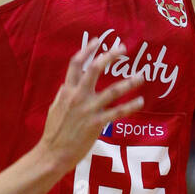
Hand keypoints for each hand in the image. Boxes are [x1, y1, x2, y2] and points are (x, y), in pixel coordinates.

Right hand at [39, 37, 144, 172]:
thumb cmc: (54, 132)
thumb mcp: (54, 107)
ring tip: (141, 76)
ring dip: (129, 82)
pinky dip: (130, 106)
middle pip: (94, 69)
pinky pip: (118, 112)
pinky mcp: (96, 123)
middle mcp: (78, 96)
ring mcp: (88, 109)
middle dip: (109, 56)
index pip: (76, 64)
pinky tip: (140, 101)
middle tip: (123, 48)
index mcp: (67, 91)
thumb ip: (63, 94)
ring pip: (112, 91)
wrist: (53, 153)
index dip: (87, 50)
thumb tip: (67, 85)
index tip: (98, 40)